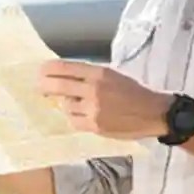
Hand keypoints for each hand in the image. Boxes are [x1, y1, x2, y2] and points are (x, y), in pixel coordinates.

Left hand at [38, 60, 172, 139]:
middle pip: (57, 86)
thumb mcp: (113, 74)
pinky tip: (82, 115)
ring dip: (67, 104)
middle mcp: (94, 89)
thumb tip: (64, 75)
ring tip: (78, 104)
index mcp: (99, 72)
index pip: (63, 67)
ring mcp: (93, 109)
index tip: (41, 72)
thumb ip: (90, 75)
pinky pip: (74, 121)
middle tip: (40, 88)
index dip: (47, 69)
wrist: (154, 112)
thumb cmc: (134, 92)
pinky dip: (74, 117)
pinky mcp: (95, 126)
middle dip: (44, 86)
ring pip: (65, 106)